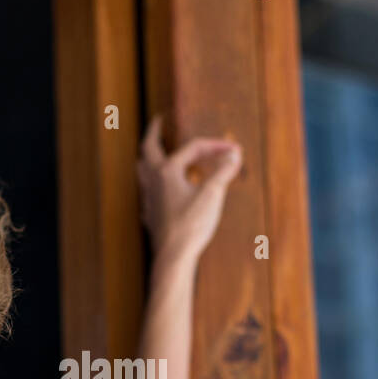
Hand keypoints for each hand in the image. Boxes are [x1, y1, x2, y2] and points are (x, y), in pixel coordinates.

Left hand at [137, 114, 242, 259]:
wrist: (173, 257)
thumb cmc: (191, 225)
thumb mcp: (212, 195)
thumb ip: (223, 172)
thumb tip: (235, 153)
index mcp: (168, 171)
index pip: (192, 148)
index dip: (214, 146)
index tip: (234, 150)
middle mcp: (154, 181)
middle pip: (149, 149)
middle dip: (155, 132)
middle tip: (159, 121)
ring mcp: (149, 198)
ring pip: (142, 170)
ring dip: (148, 157)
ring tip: (152, 152)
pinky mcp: (151, 215)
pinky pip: (146, 193)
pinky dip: (151, 184)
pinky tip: (155, 191)